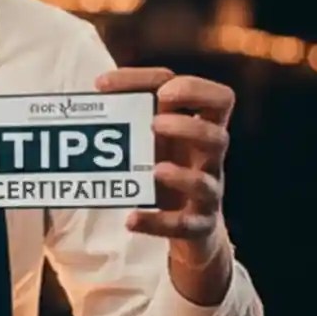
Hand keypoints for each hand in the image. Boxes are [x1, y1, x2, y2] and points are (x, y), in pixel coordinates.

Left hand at [95, 67, 233, 266]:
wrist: (190, 228)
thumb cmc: (167, 168)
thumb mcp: (155, 138)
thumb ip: (135, 112)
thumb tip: (97, 87)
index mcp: (200, 130)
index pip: (214, 98)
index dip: (190, 87)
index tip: (157, 89)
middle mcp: (208, 161)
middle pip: (218, 137)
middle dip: (188, 128)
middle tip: (155, 124)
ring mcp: (205, 195)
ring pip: (207, 184)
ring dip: (181, 176)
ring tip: (155, 170)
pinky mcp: (196, 226)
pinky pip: (184, 226)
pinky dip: (157, 222)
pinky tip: (131, 219)